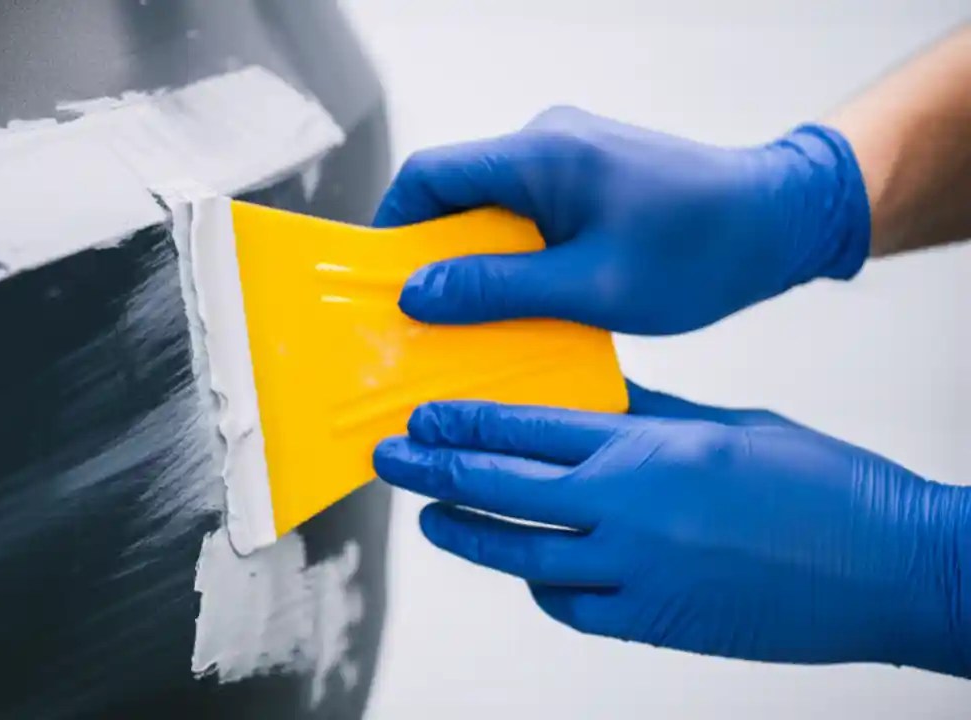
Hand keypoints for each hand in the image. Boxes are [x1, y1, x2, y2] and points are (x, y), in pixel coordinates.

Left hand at [373, 384, 970, 675]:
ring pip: (522, 553)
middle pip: (502, 487)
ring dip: (465, 534)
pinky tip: (525, 572)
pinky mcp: (655, 621)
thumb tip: (591, 400)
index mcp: (648, 447)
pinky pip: (572, 607)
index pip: (526, 427)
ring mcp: (638, 572)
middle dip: (435, 470)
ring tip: (430, 518)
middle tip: (389, 457)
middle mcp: (629, 509)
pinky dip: (540, 587)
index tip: (420, 415)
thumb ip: (650, 415)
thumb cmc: (820, 484)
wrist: (890, 566)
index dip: (463, 421)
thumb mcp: (729, 425)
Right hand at [374, 107, 870, 333]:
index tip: (380, 284)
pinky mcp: (586, 180)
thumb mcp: (592, 287)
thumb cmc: (703, 252)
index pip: (430, 175)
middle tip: (421, 319)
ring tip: (470, 322)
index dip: (392, 228)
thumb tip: (417, 295)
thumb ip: (498, 290)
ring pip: (489, 210)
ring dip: (474, 263)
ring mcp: (567, 158)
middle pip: (454, 194)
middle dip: (431, 257)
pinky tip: (519, 306)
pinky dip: (510, 259)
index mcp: (542, 154)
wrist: (784, 219)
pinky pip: (525, 217)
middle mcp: (546, 143)